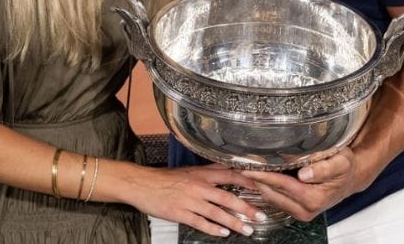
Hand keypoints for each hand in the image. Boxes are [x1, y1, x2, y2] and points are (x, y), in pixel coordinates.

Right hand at [124, 164, 265, 238]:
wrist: (140, 184)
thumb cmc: (163, 178)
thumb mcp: (187, 171)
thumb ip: (208, 171)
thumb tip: (228, 169)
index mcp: (200, 174)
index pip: (230, 175)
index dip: (248, 182)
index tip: (263, 188)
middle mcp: (198, 186)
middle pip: (227, 198)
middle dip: (246, 208)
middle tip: (261, 216)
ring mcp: (189, 201)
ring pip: (217, 213)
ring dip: (234, 222)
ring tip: (248, 230)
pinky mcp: (180, 213)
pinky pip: (200, 223)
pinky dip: (213, 229)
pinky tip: (223, 234)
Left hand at [241, 149, 358, 221]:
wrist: (349, 179)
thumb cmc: (344, 168)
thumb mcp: (340, 162)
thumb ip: (324, 168)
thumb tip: (305, 174)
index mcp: (314, 198)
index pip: (281, 185)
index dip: (263, 176)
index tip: (246, 168)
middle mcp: (306, 209)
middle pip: (272, 192)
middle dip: (255, 179)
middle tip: (238, 165)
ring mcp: (300, 212)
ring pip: (271, 197)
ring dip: (258, 184)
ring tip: (244, 168)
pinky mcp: (296, 211)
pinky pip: (275, 199)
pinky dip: (265, 187)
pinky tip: (257, 176)